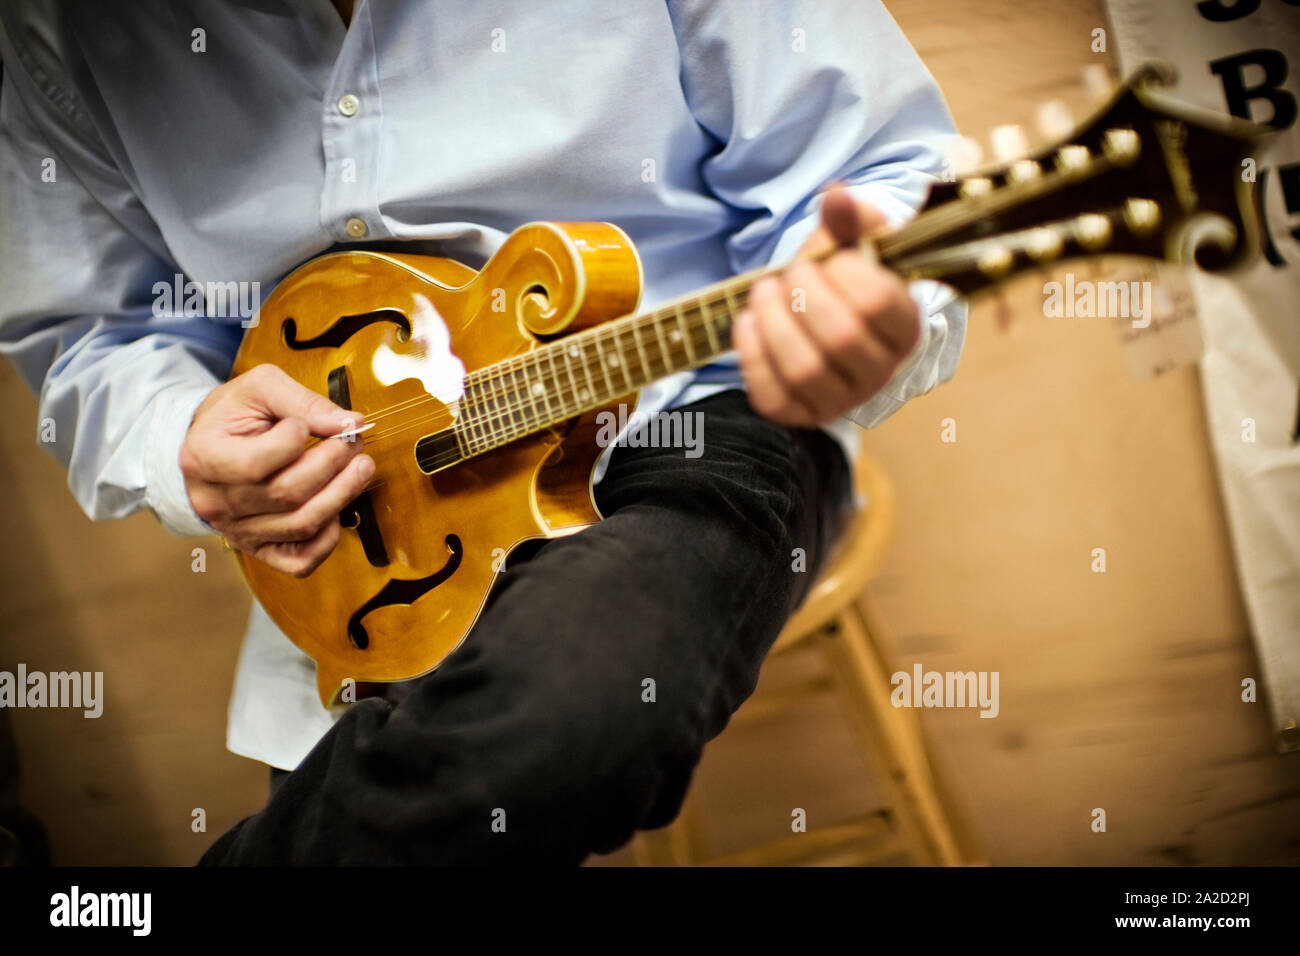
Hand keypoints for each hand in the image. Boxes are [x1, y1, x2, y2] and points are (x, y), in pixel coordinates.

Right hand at [180, 364, 374, 576]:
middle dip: (331, 465)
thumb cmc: (233, 415)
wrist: (210, 446)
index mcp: (203, 458)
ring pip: (301, 525)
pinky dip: (329, 539)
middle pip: (286, 494)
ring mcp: (237, 531)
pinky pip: (300, 561)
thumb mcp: (258, 389)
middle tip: (353, 441)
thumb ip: (302, 401)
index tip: (304, 423)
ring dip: (342, 494)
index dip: (293, 441)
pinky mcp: (259, 549)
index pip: (255, 463)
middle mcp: (215, 502)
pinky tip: (338, 507)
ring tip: (361, 465)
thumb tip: (349, 423)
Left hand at [734, 188, 920, 426]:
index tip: (826, 259)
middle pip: (841, 337)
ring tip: (763, 292)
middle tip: (789, 274)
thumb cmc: (839, 280)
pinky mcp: (800, 415)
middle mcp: (880, 372)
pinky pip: (773, 396)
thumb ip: (848, 219)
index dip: (843, 273)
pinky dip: (753, 356)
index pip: (878, 303)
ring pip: (805, 370)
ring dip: (775, 323)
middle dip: (803, 296)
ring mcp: (841, 400)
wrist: (815, 319)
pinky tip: (749, 322)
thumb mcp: (849, 245)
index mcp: (904, 327)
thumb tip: (836, 194)